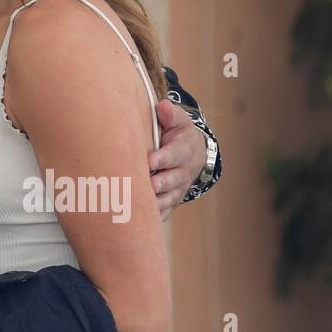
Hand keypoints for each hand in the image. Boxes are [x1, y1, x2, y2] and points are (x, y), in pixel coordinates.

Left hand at [149, 99, 205, 220]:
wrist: (193, 154)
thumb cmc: (178, 134)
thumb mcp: (179, 120)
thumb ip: (171, 114)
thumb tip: (162, 106)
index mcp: (182, 151)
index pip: (172, 156)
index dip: (161, 159)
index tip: (149, 161)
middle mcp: (181, 173)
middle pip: (170, 181)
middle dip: (159, 184)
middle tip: (146, 186)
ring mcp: (176, 189)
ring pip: (167, 200)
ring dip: (154, 204)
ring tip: (137, 208)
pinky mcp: (170, 200)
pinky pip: (164, 212)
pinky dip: (154, 219)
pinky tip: (139, 224)